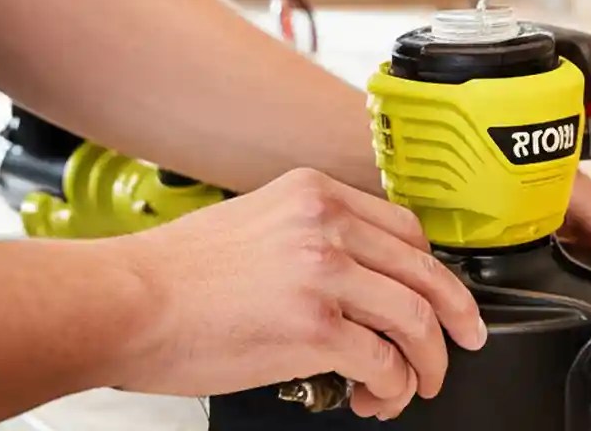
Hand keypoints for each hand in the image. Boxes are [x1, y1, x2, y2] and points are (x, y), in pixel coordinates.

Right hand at [110, 168, 486, 419]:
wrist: (125, 301)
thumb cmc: (173, 274)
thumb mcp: (253, 223)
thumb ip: (308, 238)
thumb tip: (351, 282)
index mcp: (314, 194)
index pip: (405, 229)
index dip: (432, 271)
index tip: (441, 296)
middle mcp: (326, 224)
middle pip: (424, 270)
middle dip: (455, 315)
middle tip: (465, 340)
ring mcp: (324, 273)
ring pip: (415, 318)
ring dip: (428, 361)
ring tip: (416, 386)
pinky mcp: (314, 326)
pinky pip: (384, 360)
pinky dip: (393, 384)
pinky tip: (376, 395)